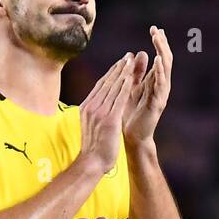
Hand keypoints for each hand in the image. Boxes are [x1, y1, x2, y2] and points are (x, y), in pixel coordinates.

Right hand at [78, 53, 134, 171]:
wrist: (91, 163)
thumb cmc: (93, 149)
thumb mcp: (89, 126)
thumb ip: (93, 113)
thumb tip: (96, 106)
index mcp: (86, 107)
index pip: (100, 86)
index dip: (111, 73)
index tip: (119, 64)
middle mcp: (91, 106)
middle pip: (106, 82)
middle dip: (118, 68)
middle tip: (128, 56)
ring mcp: (100, 112)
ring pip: (113, 87)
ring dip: (124, 72)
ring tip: (132, 60)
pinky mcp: (109, 119)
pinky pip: (119, 98)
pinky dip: (125, 85)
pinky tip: (132, 77)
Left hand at [123, 26, 172, 145]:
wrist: (132, 137)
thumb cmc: (131, 113)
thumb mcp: (132, 88)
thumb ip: (137, 72)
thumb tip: (140, 52)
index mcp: (155, 81)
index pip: (160, 57)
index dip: (159, 43)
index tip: (154, 28)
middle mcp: (161, 86)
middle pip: (165, 60)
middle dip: (161, 44)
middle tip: (156, 30)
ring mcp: (160, 94)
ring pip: (165, 70)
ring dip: (161, 53)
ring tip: (158, 39)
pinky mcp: (158, 103)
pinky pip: (161, 85)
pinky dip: (160, 72)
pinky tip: (157, 61)